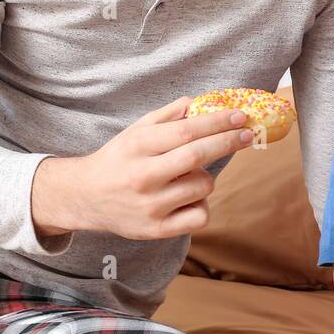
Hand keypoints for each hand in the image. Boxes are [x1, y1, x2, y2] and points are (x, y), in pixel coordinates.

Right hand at [32, 95, 254, 239]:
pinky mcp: (156, 230)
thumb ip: (167, 116)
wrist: (85, 197)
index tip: (240, 116)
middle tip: (249, 134)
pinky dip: (201, 204)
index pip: (186, 130)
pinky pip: (200, 215)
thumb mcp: (135, 131)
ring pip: (203, 186)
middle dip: (229, 142)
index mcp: (137, 146)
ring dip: (206, 177)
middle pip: (197, 156)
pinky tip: (187, 199)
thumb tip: (199, 102)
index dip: (217, 122)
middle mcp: (143, 176)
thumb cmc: (118, 159)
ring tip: (189, 176)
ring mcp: (150, 206)